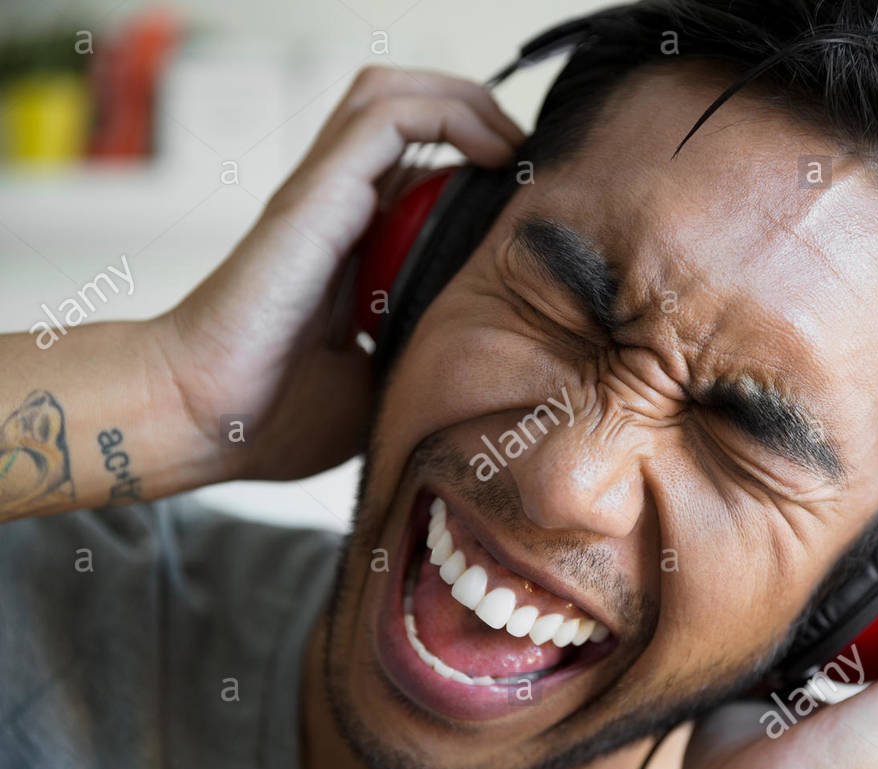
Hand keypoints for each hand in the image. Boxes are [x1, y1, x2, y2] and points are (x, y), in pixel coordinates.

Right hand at [157, 67, 524, 479]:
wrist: (201, 419)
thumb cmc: (272, 414)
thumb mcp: (378, 389)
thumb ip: (422, 362)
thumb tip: (483, 376)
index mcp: (349, 245)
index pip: (412, 167)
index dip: (474, 163)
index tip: (525, 201)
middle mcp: (335, 206)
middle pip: (405, 111)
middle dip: (477, 114)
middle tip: (527, 160)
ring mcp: (323, 194)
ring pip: (392, 93)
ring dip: (464, 101)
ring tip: (513, 145)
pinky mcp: (317, 193)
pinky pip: (385, 119)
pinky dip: (446, 115)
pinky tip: (491, 154)